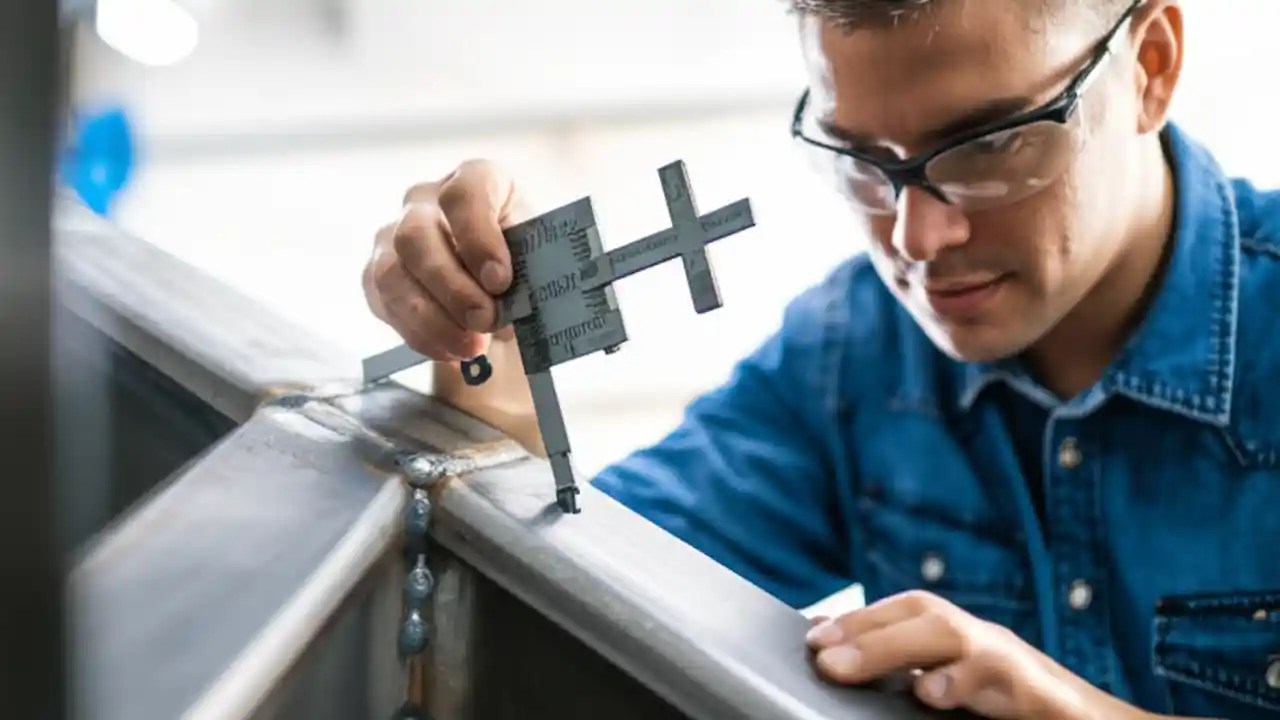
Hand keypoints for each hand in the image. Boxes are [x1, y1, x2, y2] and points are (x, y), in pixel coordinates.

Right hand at [363, 158, 528, 360]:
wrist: (503, 290)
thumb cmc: (525, 264)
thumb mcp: (540, 256)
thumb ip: (530, 270)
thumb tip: (514, 306)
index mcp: (476, 180)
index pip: (463, 195)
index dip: (478, 239)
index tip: (500, 281)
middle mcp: (425, 199)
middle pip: (416, 235)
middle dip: (452, 287)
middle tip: (484, 321)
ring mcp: (393, 234)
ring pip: (392, 274)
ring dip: (432, 319)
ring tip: (472, 346)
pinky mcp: (376, 274)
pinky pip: (385, 304)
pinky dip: (420, 335)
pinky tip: (452, 351)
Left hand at [805, 590, 1154, 719]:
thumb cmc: (1006, 699)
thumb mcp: (946, 678)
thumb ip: (900, 663)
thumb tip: (831, 655)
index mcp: (957, 634)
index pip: (907, 611)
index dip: (859, 621)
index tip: (811, 640)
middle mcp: (988, 643)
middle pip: (934, 621)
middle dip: (879, 637)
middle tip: (828, 660)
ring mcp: (1020, 670)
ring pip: (982, 652)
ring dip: (944, 667)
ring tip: (915, 688)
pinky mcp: (1048, 702)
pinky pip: (1026, 696)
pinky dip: (982, 691)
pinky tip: (949, 699)